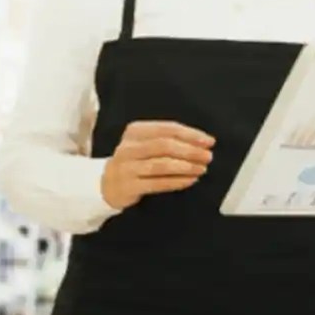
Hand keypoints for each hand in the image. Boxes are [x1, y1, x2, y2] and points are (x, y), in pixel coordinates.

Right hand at [101, 121, 215, 210]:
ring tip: (201, 168)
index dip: (191, 134)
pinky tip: (190, 180)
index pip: (167, 129)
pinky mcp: (129, 186)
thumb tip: (200, 142)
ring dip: (186, 166)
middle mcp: (130, 147)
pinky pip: (157, 183)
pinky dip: (176, 181)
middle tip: (208, 156)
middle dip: (190, 150)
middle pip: (165, 145)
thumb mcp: (145, 144)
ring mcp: (128, 167)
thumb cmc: (134, 161)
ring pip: (162, 164)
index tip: (208, 141)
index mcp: (136, 131)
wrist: (106, 184)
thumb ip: (167, 139)